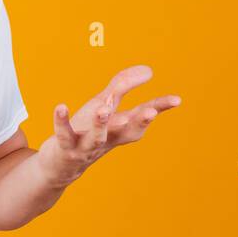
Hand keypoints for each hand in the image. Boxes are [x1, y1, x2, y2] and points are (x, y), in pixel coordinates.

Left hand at [35, 65, 179, 188]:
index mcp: (120, 129)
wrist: (61, 167)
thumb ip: (123, 86)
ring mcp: (87, 146)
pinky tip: (61, 107)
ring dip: (100, 123)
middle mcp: (108, 138)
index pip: (142, 116)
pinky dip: (62, 122)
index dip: (159, 107)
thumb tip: (148, 69)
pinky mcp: (66, 148)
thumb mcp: (104, 107)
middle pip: (126, 130)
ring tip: (103, 108)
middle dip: (139, 122)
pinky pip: (64, 135)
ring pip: (96, 137)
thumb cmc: (86, 133)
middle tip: (151, 112)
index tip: (177, 99)